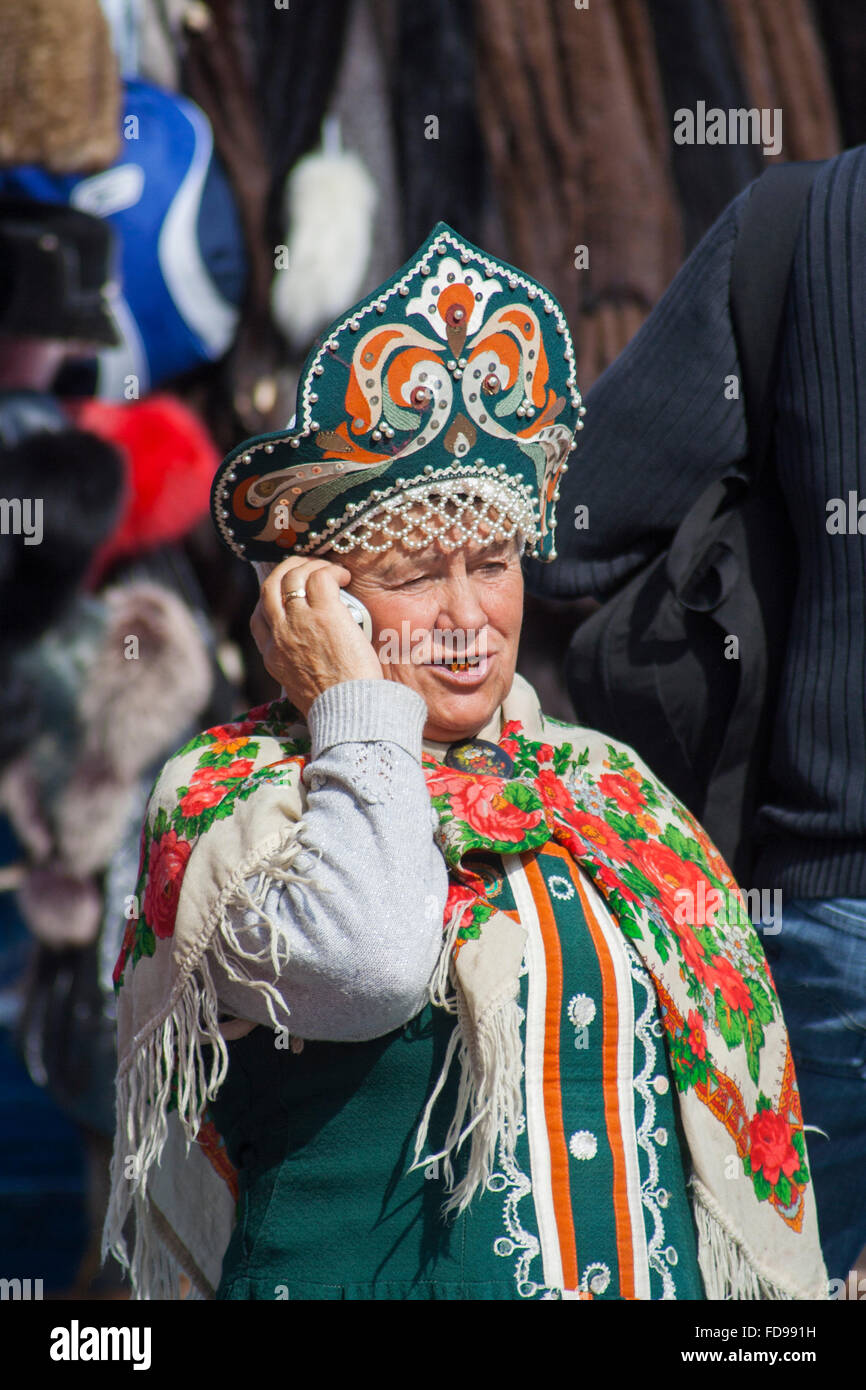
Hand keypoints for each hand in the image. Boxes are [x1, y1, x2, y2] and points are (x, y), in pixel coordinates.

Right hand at [250, 556, 382, 715]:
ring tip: (333, 571)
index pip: (258, 616)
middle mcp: (280, 634)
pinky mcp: (326, 613)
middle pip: (270, 586)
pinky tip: (345, 577)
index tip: (290, 593)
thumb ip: (297, 669)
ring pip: (294, 575)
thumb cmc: (335, 706)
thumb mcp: (300, 689)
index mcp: (272, 655)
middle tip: (308, 568)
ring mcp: (300, 621)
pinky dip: (332, 571)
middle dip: (287, 569)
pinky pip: (321, 577)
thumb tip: (309, 662)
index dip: (272, 597)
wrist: (348, 712)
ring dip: (312, 566)